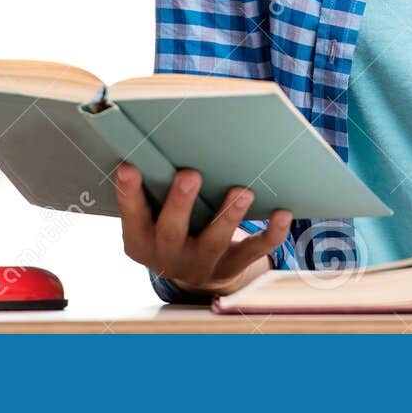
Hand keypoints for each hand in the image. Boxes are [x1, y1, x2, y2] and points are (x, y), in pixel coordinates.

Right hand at [114, 163, 292, 295]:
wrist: (194, 273)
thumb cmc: (170, 225)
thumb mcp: (153, 214)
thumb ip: (153, 187)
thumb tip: (163, 138)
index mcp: (141, 240)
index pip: (133, 216)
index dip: (129, 193)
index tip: (128, 166)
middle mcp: (168, 256)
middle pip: (172, 231)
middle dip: (180, 203)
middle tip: (189, 174)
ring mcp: (201, 264)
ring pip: (215, 241)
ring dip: (228, 215)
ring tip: (242, 191)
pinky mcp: (232, 266)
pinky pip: (254, 251)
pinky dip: (271, 233)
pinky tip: (282, 212)